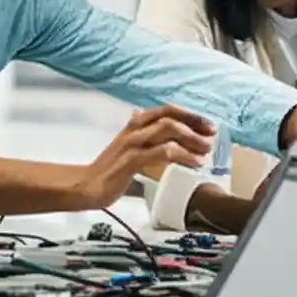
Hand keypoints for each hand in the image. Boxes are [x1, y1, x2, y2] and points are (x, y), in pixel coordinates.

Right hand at [83, 105, 215, 206]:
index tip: (207, 125)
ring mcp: (132, 144)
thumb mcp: (129, 147)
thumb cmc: (109, 169)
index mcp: (135, 124)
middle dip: (194, 124)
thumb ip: (143, 135)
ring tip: (205, 151)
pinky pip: (161, 152)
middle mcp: (134, 130)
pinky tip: (194, 163)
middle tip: (211, 136)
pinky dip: (182, 156)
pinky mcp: (131, 160)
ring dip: (191, 139)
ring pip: (167, 130)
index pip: (166, 110)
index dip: (190, 115)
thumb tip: (151, 123)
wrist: (85, 186)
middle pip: (169, 116)